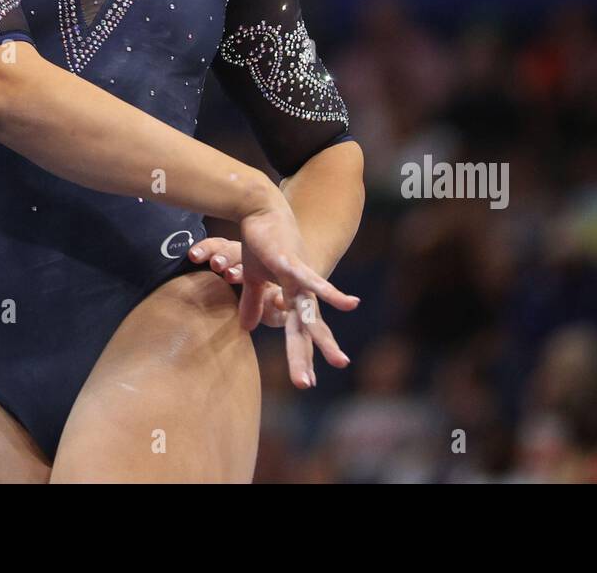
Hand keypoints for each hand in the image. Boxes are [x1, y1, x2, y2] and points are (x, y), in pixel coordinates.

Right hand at [192, 206, 358, 387]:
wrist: (261, 210)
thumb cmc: (261, 243)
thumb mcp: (252, 278)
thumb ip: (253, 303)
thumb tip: (246, 328)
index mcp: (289, 296)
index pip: (297, 332)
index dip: (300, 355)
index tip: (306, 381)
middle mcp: (299, 291)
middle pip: (304, 330)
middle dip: (304, 358)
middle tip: (307, 385)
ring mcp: (298, 277)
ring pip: (310, 313)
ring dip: (320, 338)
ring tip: (340, 360)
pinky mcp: (291, 262)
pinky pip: (311, 280)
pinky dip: (329, 292)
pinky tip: (350, 303)